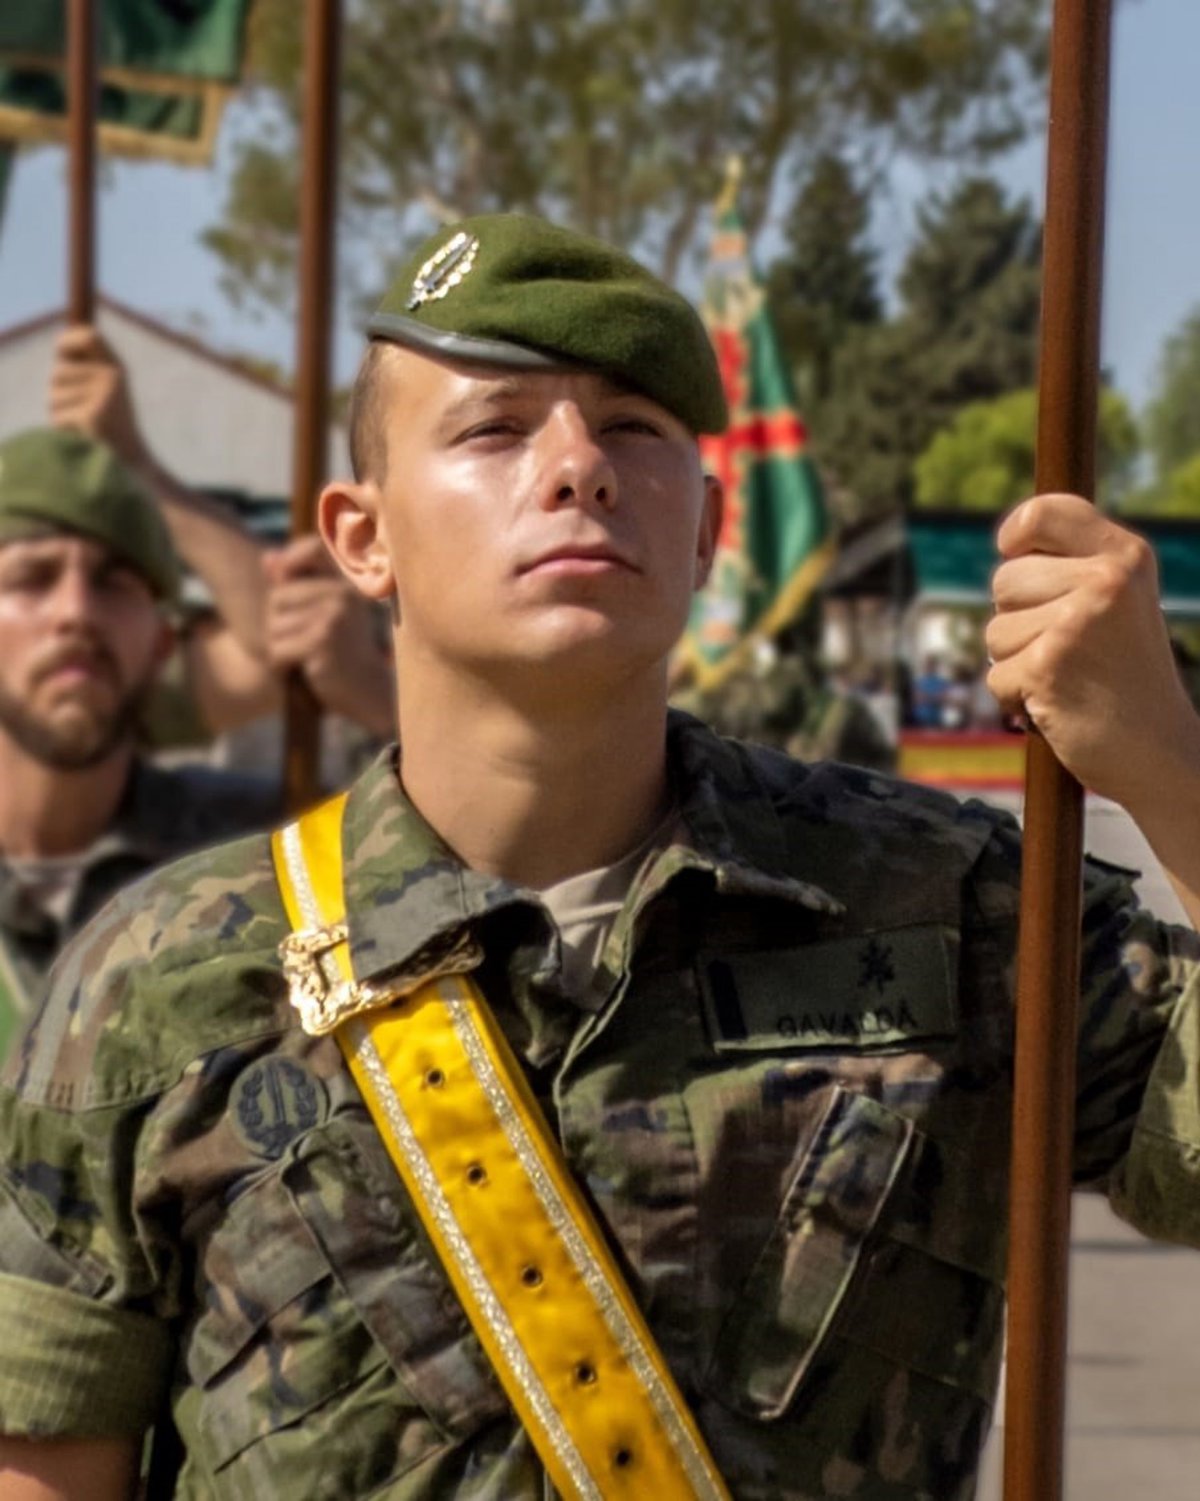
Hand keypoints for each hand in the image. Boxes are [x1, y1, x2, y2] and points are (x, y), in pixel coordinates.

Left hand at [48, 326, 151, 468]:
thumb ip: (82, 370)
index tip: (61, 354)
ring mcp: (105, 396)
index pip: (88, 336)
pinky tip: (86, 440)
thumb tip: (61, 347)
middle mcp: (113, 377)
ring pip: (53, 397)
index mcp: (117, 369)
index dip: (67, 342)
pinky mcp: (94, 417)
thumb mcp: (101, 394)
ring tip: (86, 429)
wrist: (132, 470)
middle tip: (85, 415)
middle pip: (57, 373)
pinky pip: (58, 418)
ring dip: (61, 416)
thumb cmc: (109, 432)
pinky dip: (65, 433)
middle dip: (59, 395)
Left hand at [263, 535, 394, 736]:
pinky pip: (278, 650)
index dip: (290, 561)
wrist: (369, 691)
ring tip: (306, 656)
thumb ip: (296, 582)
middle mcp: (342, 595)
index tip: (285, 582)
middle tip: (304, 641)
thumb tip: (267, 560)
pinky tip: (303, 669)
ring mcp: (333, 618)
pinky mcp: (321, 643)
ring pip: (274, 626)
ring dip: (281, 647)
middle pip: (278, 597)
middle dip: (279, 623)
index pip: (313, 548)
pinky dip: (282, 664)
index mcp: (347, 583)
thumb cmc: (344, 650)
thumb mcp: (325, 611)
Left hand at [986, 494, 1199, 808]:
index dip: (1017, 533)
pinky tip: (1057, 707)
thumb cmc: (1129, 680)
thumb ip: (1073, 569)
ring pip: (995, 631)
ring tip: (1067, 679)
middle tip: (1065, 650)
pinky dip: (1015, 699)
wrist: (1161, 753)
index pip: (1045, 513)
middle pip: (1004, 578)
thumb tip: (1008, 547)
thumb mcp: (1119, 605)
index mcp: (1126, 556)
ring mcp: (1076, 622)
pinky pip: (995, 675)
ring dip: (1016, 662)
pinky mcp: (1047, 665)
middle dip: (1017, 618)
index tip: (1012, 550)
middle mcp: (1105, 580)